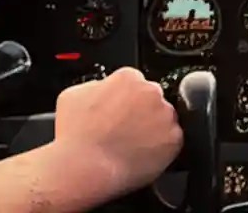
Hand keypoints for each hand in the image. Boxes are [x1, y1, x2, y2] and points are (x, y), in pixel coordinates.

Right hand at [51, 67, 183, 198]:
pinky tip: (141, 155)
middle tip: (124, 130)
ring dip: (152, 128)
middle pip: (151, 98)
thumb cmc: (75, 135)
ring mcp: (165, 115)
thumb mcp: (73, 95)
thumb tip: (103, 88)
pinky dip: (160, 147)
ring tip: (131, 145)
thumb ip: (95, 86)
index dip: (124, 99)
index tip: (119, 111)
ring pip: (163, 118)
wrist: (84, 168)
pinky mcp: (174, 139)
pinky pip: (171, 140)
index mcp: (128, 78)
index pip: (133, 82)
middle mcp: (151, 92)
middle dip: (141, 111)